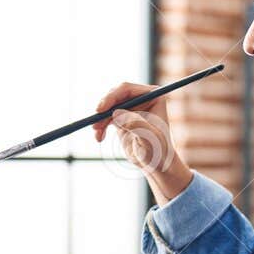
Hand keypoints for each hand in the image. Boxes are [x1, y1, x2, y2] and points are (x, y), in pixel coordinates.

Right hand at [92, 81, 191, 203]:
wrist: (156, 164)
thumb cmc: (158, 151)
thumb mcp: (148, 139)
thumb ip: (135, 124)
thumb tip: (116, 113)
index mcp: (153, 96)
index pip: (127, 89)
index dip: (111, 97)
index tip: (100, 110)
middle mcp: (142, 98)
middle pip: (115, 95)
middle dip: (103, 109)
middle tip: (95, 123)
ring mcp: (132, 107)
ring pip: (108, 107)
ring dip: (100, 119)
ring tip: (97, 133)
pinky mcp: (122, 118)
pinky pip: (106, 117)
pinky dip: (100, 126)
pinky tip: (99, 138)